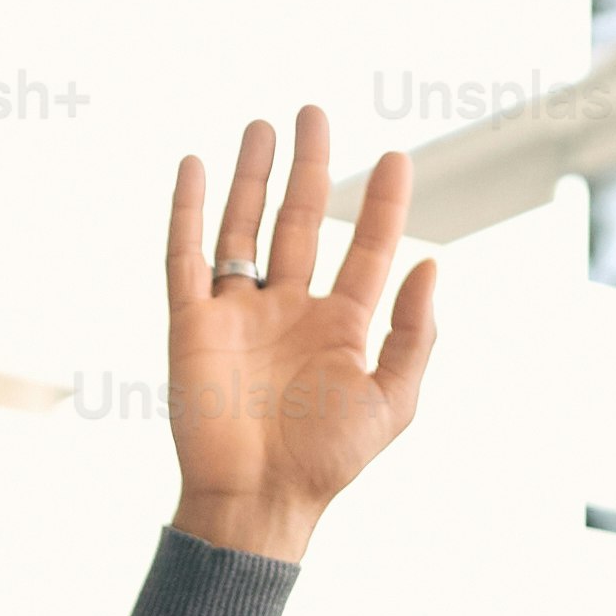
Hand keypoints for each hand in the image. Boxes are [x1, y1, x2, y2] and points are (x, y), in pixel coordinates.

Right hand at [166, 107, 436, 563]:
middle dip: (309, 168)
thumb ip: (415, 335)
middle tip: (315, 113)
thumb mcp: (392, 401)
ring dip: (253, 177)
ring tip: (264, 125)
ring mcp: (238, 314)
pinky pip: (186, 256)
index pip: (365, 248)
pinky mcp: (191, 323)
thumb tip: (430, 265)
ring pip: (245, 227)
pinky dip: (186, 210)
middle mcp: (288, 311)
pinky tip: (193, 166)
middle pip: (299, 221)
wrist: (257, 501)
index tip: (397, 156)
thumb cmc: (327, 461)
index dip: (382, 203)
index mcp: (340, 328)